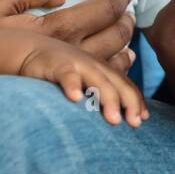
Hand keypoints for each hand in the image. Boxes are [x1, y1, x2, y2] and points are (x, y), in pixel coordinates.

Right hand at [0, 0, 135, 74]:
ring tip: (127, 39)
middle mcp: (69, 52)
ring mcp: (69, 73)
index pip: (101, 11)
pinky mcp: (63, 88)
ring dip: (125, 48)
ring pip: (112, 62)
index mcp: (57, 28)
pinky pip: (98, 81)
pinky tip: (119, 64)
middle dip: (125, 23)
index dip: (118, 0)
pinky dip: (115, 71)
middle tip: (128, 13)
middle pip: (113, 37)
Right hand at [17, 39, 147, 126]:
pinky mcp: (56, 65)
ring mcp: (77, 64)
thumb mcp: (89, 76)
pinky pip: (66, 75)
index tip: (143, 120)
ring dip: (107, 98)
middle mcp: (94, 66)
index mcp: (104, 71)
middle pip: (117, 84)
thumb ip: (110, 84)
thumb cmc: (65, 69)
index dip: (136, 102)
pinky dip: (72, 85)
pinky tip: (75, 99)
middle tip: (135, 124)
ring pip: (97, 80)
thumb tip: (130, 92)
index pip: (125, 86)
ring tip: (114, 119)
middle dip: (129, 102)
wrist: (31, 50)